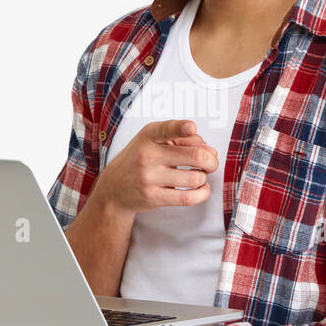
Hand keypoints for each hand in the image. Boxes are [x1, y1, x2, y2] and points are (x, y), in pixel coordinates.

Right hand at [93, 118, 217, 213]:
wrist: (114, 187)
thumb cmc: (140, 160)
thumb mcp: (154, 141)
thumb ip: (183, 140)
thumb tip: (212, 152)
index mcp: (148, 135)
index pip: (167, 129)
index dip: (182, 128)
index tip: (191, 128)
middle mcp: (147, 155)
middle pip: (195, 156)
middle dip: (211, 161)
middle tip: (210, 163)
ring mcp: (149, 177)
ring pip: (196, 178)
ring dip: (203, 178)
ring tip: (198, 176)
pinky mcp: (153, 197)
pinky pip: (188, 198)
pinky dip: (202, 194)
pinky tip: (201, 189)